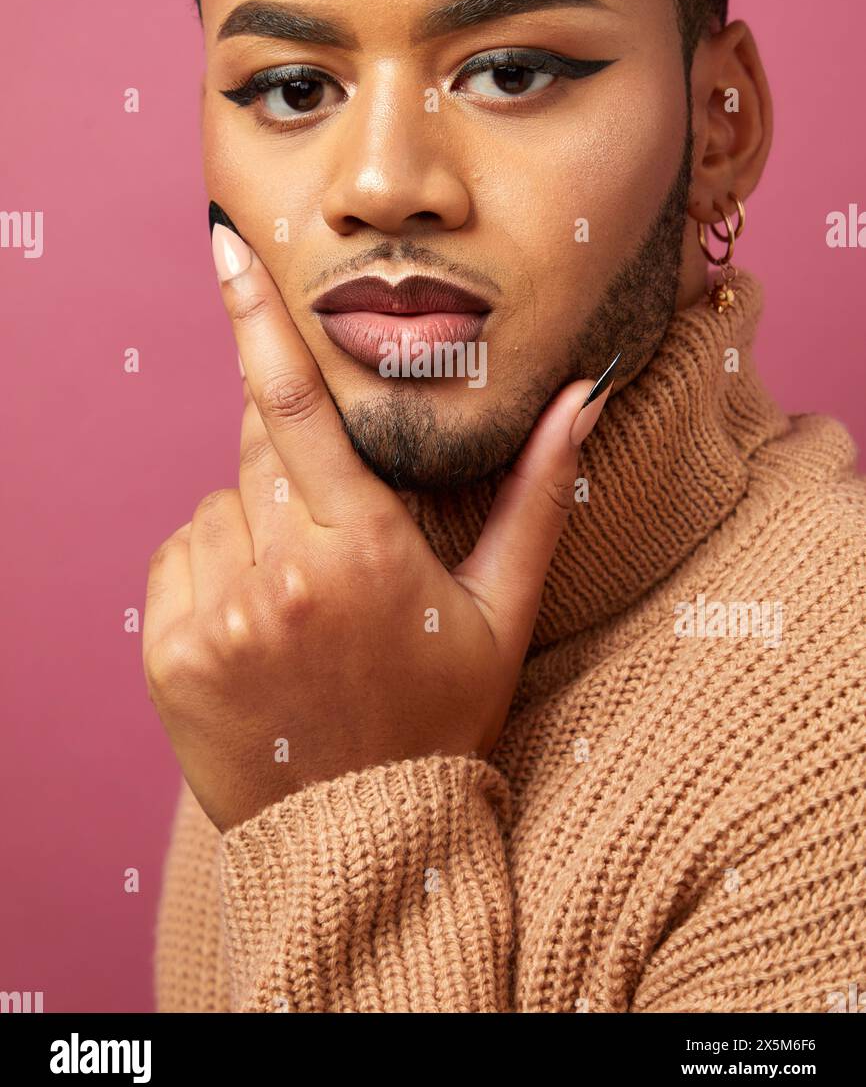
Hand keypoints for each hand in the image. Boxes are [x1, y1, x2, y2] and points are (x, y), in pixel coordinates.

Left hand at [142, 226, 612, 832]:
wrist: (356, 837)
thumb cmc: (436, 716)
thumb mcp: (501, 610)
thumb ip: (535, 495)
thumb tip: (584, 396)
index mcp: (364, 551)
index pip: (298, 408)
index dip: (257, 320)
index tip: (223, 248)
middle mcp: (281, 576)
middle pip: (257, 453)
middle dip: (292, 471)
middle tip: (332, 540)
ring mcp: (218, 616)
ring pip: (217, 507)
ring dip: (253, 528)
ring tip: (303, 605)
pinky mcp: (171, 651)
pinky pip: (179, 558)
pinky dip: (212, 572)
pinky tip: (259, 628)